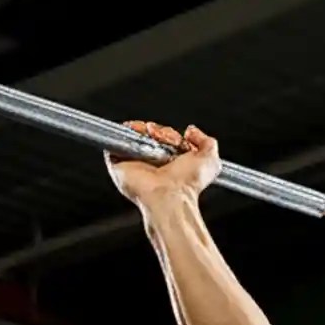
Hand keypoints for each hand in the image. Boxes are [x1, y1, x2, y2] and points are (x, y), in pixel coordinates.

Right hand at [103, 121, 221, 207]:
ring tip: (150, 133)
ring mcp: (134, 163)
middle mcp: (152, 163)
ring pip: (133, 136)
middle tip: (162, 136)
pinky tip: (137, 132)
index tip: (178, 138)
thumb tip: (191, 131)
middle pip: (149, 136)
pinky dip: (124, 132)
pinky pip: (114, 143)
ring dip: (141, 128)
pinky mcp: (118, 165)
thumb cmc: (189, 183)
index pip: (165, 140)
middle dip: (158, 130)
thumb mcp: (210, 160)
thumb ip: (207, 142)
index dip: (170, 134)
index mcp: (170, 163)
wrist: (171, 195)